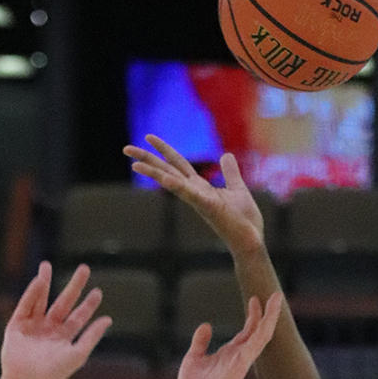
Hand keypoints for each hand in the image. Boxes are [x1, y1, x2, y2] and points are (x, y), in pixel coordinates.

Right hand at [0, 262, 109, 378]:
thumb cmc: (54, 373)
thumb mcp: (78, 354)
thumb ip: (92, 336)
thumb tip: (108, 319)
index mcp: (63, 339)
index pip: (78, 317)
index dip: (88, 304)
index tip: (98, 291)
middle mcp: (48, 331)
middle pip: (63, 303)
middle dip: (73, 287)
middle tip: (84, 269)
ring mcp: (32, 327)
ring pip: (40, 300)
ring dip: (44, 283)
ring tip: (47, 265)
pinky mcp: (16, 327)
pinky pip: (25, 306)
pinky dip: (31, 294)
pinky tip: (38, 281)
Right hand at [123, 135, 266, 260]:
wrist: (251, 242)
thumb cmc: (244, 221)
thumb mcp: (237, 189)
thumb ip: (230, 172)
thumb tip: (226, 155)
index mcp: (200, 187)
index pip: (177, 164)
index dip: (163, 150)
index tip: (148, 137)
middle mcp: (194, 193)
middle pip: (167, 171)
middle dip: (147, 159)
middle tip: (125, 148)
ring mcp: (199, 201)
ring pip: (172, 182)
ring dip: (153, 173)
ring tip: (134, 164)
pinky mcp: (209, 207)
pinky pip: (191, 194)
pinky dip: (178, 186)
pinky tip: (164, 178)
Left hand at [176, 292, 281, 378]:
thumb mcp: (193, 359)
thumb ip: (200, 343)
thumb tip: (206, 325)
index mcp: (228, 355)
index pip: (246, 333)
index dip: (252, 316)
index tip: (254, 299)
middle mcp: (239, 356)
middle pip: (257, 330)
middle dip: (264, 313)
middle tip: (271, 295)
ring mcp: (243, 359)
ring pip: (263, 333)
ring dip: (271, 315)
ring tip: (277, 297)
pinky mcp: (243, 361)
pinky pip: (259, 340)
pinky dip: (266, 325)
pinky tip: (271, 313)